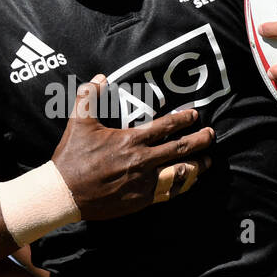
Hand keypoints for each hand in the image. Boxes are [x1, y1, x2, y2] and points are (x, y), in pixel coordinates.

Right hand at [51, 75, 214, 220]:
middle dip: (201, 140)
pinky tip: (190, 182)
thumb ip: (90, 96)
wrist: (64, 194)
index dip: (184, 119)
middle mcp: (142, 160)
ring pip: (181, 172)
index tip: (195, 115)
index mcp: (131, 140)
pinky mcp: (141, 200)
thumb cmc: (72, 157)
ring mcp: (144, 182)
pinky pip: (169, 192)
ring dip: (198, 165)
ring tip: (209, 161)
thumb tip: (101, 77)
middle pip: (181, 148)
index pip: (166, 126)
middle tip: (212, 135)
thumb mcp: (79, 121)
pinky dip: (183, 185)